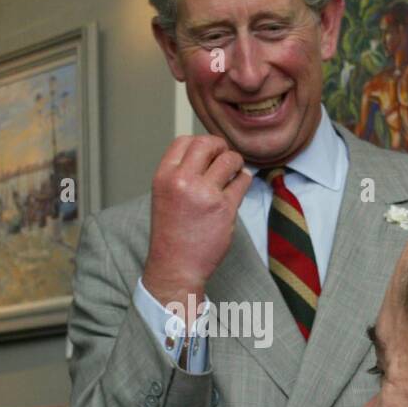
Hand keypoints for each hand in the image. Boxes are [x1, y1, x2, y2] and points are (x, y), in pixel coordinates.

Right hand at [142, 135, 251, 312]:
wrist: (176, 265)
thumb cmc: (171, 233)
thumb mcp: (164, 195)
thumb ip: (180, 173)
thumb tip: (206, 153)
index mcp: (164, 176)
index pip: (184, 141)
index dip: (199, 143)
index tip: (207, 153)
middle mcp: (183, 181)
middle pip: (208, 144)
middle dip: (220, 148)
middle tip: (223, 158)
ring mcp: (205, 194)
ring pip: (229, 160)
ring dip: (235, 162)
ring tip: (233, 173)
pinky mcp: (225, 207)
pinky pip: (242, 181)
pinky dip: (243, 180)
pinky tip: (238, 186)